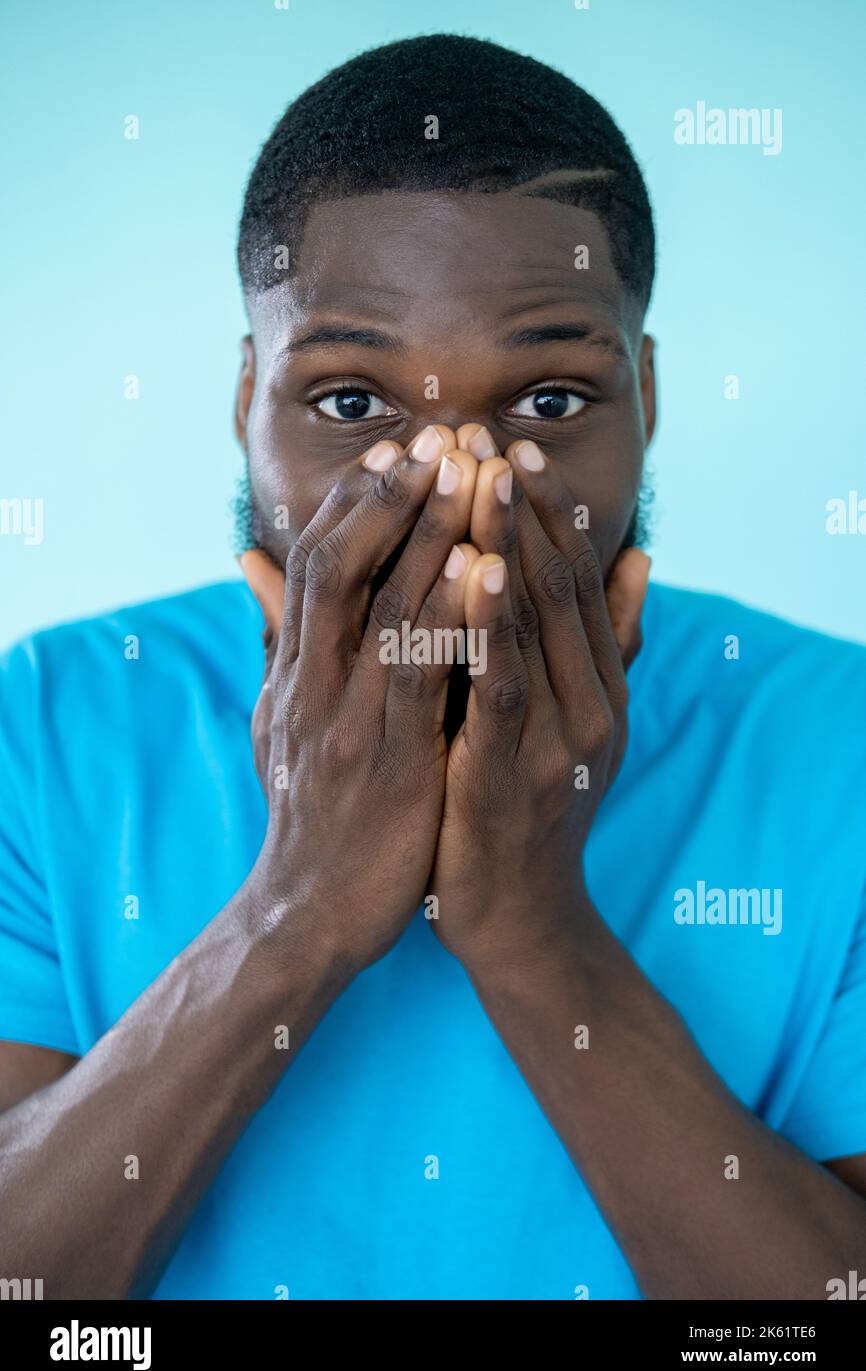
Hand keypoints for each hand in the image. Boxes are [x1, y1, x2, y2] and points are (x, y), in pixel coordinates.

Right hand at [239, 425, 480, 973]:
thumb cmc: (312, 808)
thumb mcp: (282, 715)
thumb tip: (253, 560)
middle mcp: (313, 683)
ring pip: (386, 607)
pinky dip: (449, 617)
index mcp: (296, 669)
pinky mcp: (390, 763)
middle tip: (444, 433)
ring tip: (470, 471)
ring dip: (429, 534)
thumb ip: (281, 637)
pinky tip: (482, 569)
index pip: (320, 562)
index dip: (360, 502)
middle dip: (397, 496)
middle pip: (347, 566)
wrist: (310, 912)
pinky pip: (420, 678)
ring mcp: (348, 721)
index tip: (401, 450)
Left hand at [427, 427, 649, 969]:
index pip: (575, 582)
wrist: (514, 919)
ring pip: (534, 623)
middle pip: (557, 586)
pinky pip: (499, 684)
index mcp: (598, 688)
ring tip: (481, 473)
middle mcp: (589, 704)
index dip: (546, 513)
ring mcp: (556, 739)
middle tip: (486, 434)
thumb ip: (604, 646)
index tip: (513, 449)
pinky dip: (488, 622)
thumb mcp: (573, 721)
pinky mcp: (511, 772)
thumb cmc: (525, 810)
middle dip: (520, 508)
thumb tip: (638, 561)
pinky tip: (469, 566)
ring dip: (507, 542)